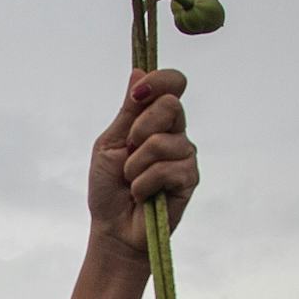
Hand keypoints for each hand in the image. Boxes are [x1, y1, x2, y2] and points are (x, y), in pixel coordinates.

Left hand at [86, 68, 197, 264]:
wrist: (113, 227)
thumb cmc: (108, 187)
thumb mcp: (110, 143)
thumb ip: (127, 111)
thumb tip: (139, 71)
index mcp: (154, 120)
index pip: (172, 84)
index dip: (159, 81)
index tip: (138, 94)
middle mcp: (174, 133)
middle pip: (171, 105)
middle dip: (140, 129)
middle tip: (128, 150)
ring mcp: (184, 155)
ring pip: (164, 141)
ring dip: (136, 164)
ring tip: (132, 180)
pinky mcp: (190, 179)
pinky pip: (168, 169)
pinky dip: (145, 183)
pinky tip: (142, 195)